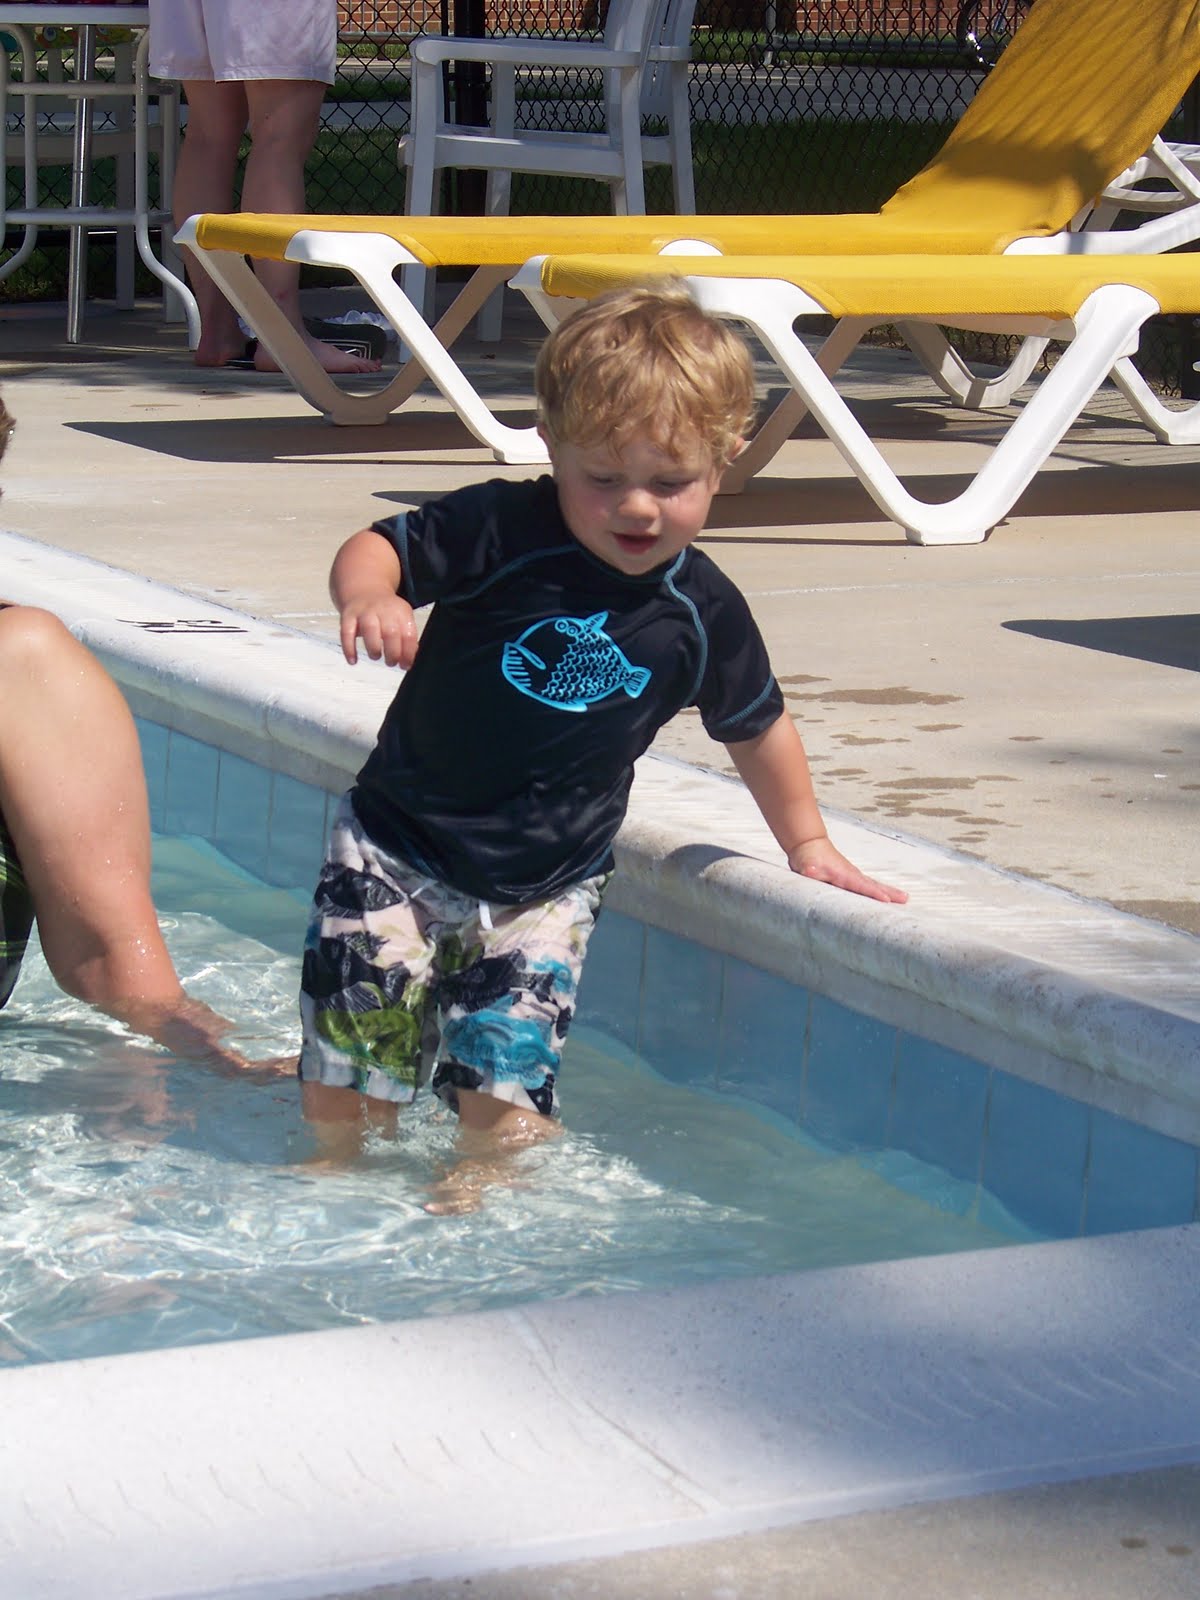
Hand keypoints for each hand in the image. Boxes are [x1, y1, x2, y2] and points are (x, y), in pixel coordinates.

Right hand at [340, 594, 417, 667]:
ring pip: (370, 630)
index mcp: (400, 611)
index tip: (405, 665)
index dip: (408, 654)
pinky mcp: (348, 616)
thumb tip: (408, 661)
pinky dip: (349, 649)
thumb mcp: (401, 618)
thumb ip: (406, 637)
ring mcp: (364, 612)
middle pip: (391, 633)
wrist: (364, 589)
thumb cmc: (385, 611)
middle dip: (392, 653)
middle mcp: (383, 610)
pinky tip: (353, 660)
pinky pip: (346, 633)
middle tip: (391, 662)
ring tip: (375, 656)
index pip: (408, 635)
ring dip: (374, 649)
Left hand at [787, 836, 907, 903]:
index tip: (886, 900)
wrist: (809, 844)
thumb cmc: (808, 857)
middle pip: (873, 885)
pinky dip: (880, 890)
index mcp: (843, 875)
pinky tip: (887, 896)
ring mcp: (853, 875)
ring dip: (889, 891)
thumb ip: (809, 870)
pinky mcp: (851, 878)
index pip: (861, 886)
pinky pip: (868, 886)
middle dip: (889, 892)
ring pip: (874, 884)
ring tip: (905, 898)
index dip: (873, 893)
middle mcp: (852, 874)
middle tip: (905, 899)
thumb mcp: (806, 865)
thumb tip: (810, 871)